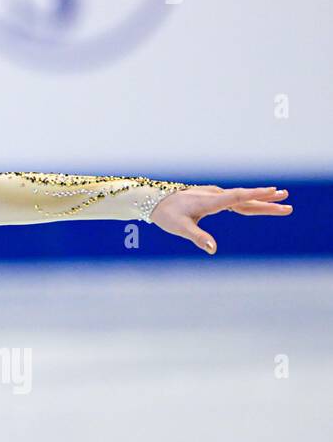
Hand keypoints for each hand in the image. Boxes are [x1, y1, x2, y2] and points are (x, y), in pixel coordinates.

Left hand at [150, 185, 291, 254]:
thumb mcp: (180, 228)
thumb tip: (213, 250)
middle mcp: (214, 195)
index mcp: (209, 201)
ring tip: (280, 197)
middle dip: (266, 200)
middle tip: (288, 200)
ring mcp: (214, 195)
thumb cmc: (166, 214)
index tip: (273, 192)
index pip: (237, 197)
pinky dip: (249, 201)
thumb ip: (198, 237)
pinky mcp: (212, 197)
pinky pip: (234, 200)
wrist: (154, 200)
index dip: (256, 195)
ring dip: (260, 198)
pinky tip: (257, 202)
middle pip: (244, 198)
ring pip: (241, 198)